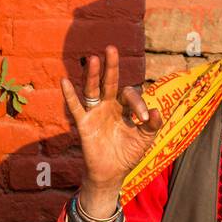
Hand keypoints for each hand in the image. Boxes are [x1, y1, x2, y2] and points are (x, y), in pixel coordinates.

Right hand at [60, 46, 162, 215]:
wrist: (112, 173)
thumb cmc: (128, 153)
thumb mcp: (145, 139)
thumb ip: (152, 125)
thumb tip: (156, 111)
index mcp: (124, 107)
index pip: (130, 95)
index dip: (138, 104)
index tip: (144, 118)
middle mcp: (109, 105)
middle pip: (110, 82)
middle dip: (111, 66)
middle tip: (112, 48)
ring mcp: (95, 113)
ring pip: (92, 90)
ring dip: (92, 75)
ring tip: (93, 59)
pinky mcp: (84, 123)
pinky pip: (75, 107)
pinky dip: (69, 95)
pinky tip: (65, 81)